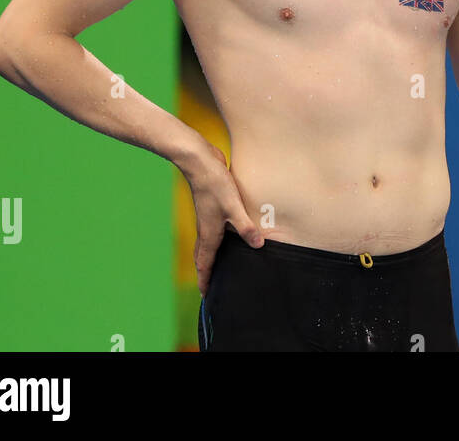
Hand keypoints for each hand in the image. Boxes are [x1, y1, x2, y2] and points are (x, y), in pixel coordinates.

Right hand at [182, 143, 263, 296]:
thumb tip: (258, 246)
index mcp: (208, 233)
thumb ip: (246, 227)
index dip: (205, 279)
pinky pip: (213, 231)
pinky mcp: (212, 208)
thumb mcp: (234, 208)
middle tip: (211, 286)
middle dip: (206, 272)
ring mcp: (207, 218)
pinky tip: (228, 236)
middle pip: (203, 256)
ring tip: (218, 266)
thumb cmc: (215, 185)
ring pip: (207, 244)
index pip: (205, 263)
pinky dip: (217, 241)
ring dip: (210, 257)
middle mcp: (205, 228)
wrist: (199, 162)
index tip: (205, 295)